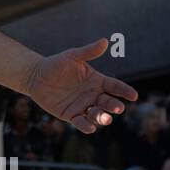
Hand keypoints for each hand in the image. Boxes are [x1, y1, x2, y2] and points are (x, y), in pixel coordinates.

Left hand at [23, 38, 137, 134]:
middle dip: (114, 106)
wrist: (36, 76)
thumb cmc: (56, 64)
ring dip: (102, 117)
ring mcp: (83, 106)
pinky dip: (86, 126)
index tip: (133, 96)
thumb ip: (88, 52)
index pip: (115, 86)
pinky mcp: (71, 115)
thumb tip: (105, 41)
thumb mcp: (72, 56)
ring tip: (106, 119)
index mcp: (98, 81)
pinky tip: (90, 128)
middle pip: (108, 102)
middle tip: (118, 108)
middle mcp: (93, 95)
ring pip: (97, 114)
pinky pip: (81, 122)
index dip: (124, 91)